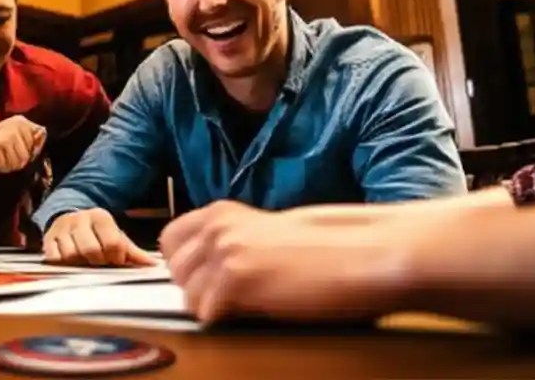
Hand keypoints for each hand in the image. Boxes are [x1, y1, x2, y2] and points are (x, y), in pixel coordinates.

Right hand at [0, 116, 45, 172]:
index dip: (31, 147)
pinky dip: (1, 167)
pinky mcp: (2, 146)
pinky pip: (9, 165)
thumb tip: (42, 136)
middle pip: (30, 153)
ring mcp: (10, 135)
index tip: (15, 148)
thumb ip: (30, 139)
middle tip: (3, 153)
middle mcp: (17, 125)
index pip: (41, 135)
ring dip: (9, 164)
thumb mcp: (14, 139)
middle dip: (17, 158)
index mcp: (21, 121)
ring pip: (21, 161)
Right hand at [42, 208, 156, 266]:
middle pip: (90, 250)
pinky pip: (54, 258)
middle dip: (97, 262)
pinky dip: (62, 265)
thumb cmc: (97, 233)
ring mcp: (62, 229)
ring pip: (70, 255)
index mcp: (100, 217)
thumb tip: (152, 266)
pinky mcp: (48, 239)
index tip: (116, 260)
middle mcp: (80, 220)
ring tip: (84, 263)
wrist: (69, 219)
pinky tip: (69, 264)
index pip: (113, 243)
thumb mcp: (116, 237)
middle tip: (100, 263)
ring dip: (79, 264)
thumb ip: (133, 252)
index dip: (116, 258)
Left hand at [160, 200, 409, 324]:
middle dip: (199, 292)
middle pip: (175, 274)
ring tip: (252, 305)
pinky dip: (230, 321)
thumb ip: (231, 244)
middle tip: (236, 299)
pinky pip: (208, 314)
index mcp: (221, 212)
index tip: (207, 281)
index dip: (186, 267)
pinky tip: (261, 310)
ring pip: (189, 297)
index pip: (169, 242)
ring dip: (216, 309)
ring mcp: (224, 250)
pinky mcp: (237, 277)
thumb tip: (203, 273)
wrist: (365, 252)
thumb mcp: (265, 234)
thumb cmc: (327, 249)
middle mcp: (216, 226)